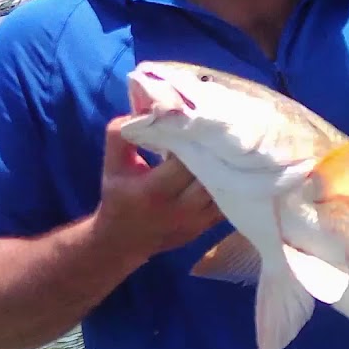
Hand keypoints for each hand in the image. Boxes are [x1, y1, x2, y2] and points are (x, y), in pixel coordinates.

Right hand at [92, 116, 223, 261]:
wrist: (123, 241)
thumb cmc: (119, 196)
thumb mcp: (113, 165)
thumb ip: (122, 135)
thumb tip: (145, 108)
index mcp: (154, 190)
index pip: (185, 160)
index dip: (194, 139)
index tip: (197, 121)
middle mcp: (180, 208)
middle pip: (211, 172)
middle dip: (216, 149)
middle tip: (220, 127)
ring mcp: (199, 219)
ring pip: (226, 186)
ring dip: (229, 164)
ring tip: (231, 143)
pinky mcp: (209, 225)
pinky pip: (231, 199)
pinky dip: (234, 181)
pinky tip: (235, 164)